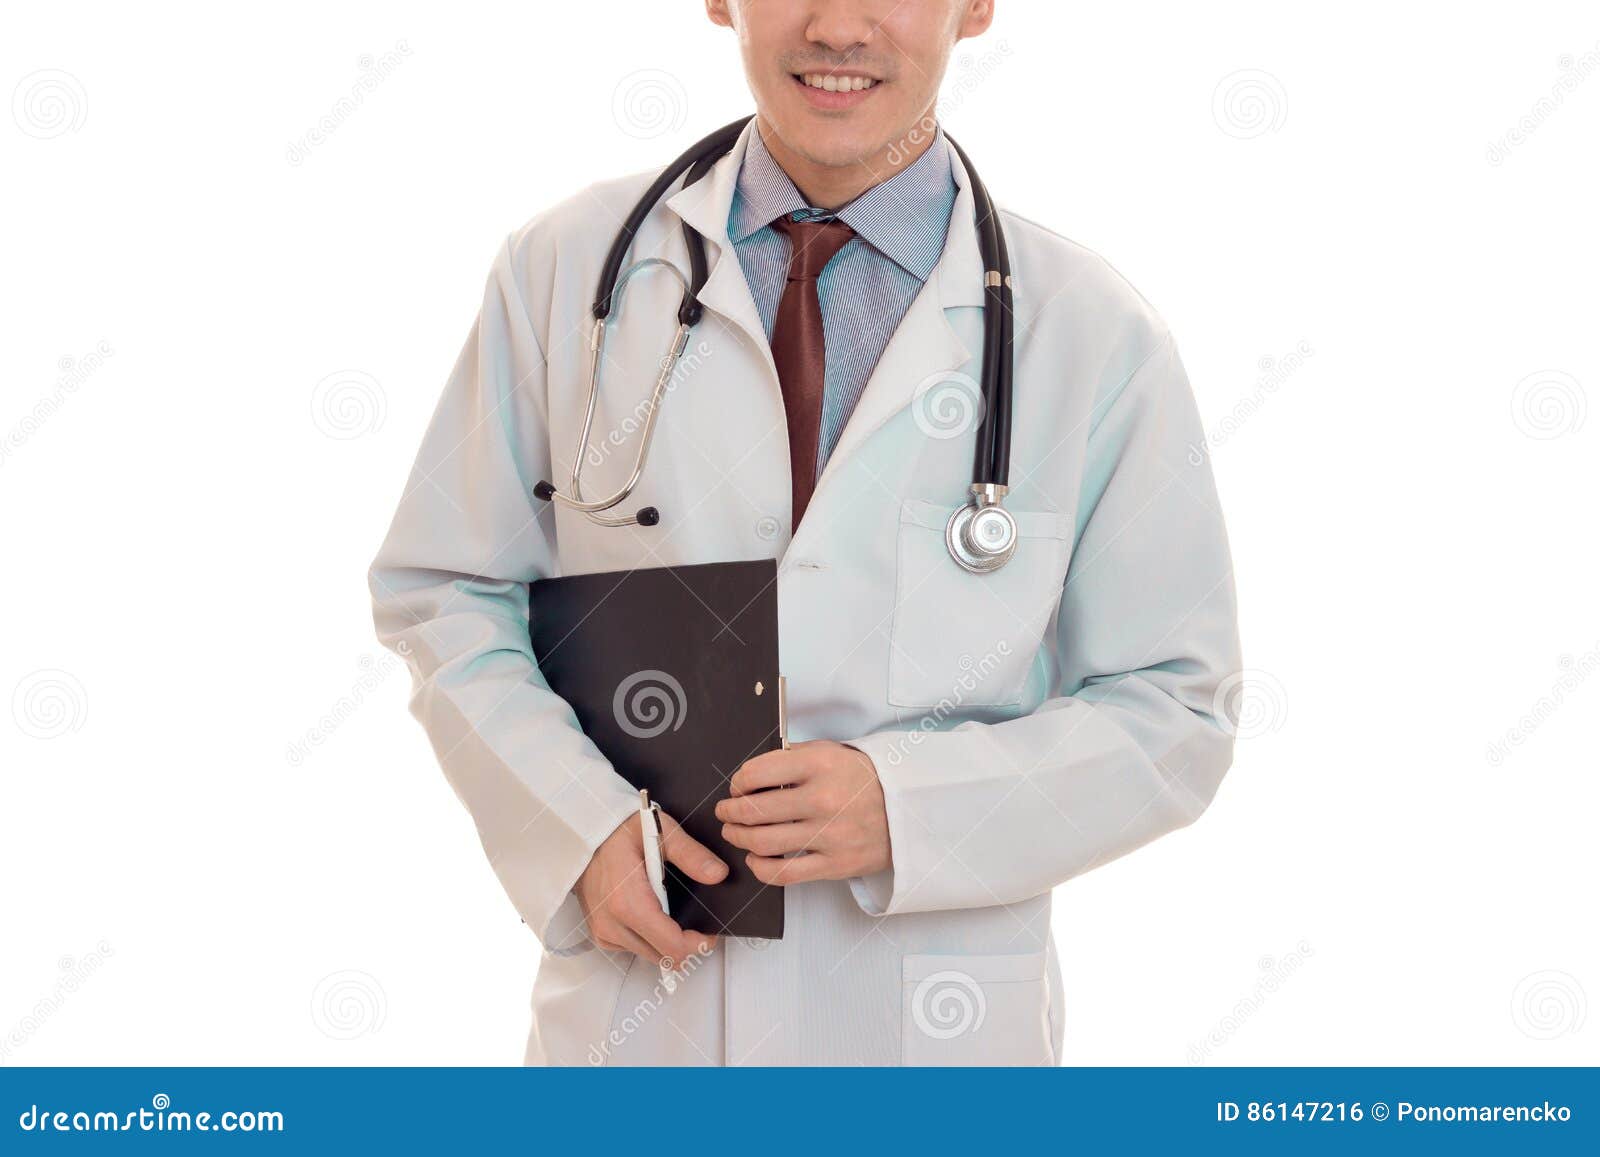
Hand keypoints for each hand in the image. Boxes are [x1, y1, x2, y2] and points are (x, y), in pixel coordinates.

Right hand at [575, 811, 726, 969]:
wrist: (580, 835)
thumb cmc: (617, 831)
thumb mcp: (659, 831)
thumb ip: (690, 854)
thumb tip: (717, 874)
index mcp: (629, 903)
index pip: (673, 948)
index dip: (699, 943)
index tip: (708, 929)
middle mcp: (613, 924)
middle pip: (665, 957)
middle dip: (686, 943)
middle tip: (694, 919)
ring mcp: (604, 932)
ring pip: (651, 956)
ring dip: (667, 941)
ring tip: (670, 909)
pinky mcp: (601, 934)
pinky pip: (634, 948)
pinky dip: (649, 937)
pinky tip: (651, 911)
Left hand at [714, 740, 890, 884]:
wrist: (908, 809)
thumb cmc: (863, 779)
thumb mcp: (831, 752)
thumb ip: (792, 758)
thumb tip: (752, 775)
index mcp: (820, 764)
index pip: (757, 773)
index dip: (738, 782)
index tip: (737, 787)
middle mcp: (823, 798)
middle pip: (754, 810)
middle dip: (730, 812)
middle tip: (726, 812)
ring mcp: (830, 834)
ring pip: (763, 842)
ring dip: (738, 838)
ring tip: (734, 832)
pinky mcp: (835, 864)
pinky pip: (783, 873)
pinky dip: (760, 868)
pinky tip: (755, 858)